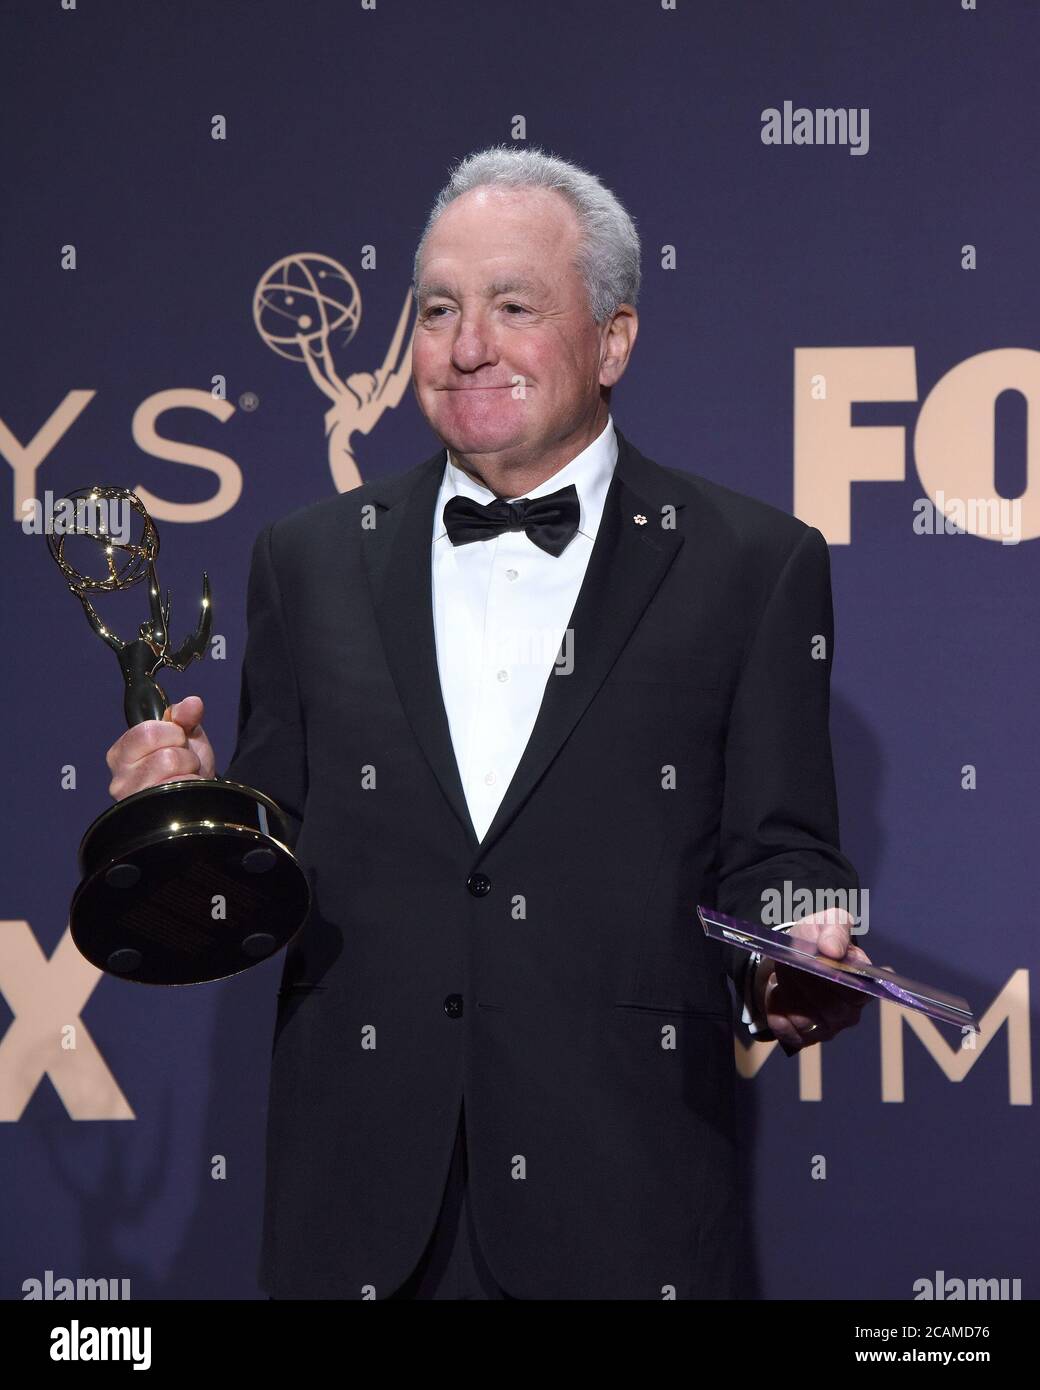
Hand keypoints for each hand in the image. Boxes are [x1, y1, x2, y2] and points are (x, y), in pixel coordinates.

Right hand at [105, 695, 216, 800]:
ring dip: (189, 773)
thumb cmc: (184, 763)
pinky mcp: (150, 815)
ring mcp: (135, 801)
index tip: (177, 739)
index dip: (172, 733)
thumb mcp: (185, 734)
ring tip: (184, 776)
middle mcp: (120, 780)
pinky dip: (193, 787)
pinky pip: (182, 794)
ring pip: (174, 778)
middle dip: (184, 755)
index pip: (147, 732)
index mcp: (121, 753)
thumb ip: (185, 715)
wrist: (195, 793)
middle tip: (183, 762)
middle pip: (165, 757)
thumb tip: (193, 703)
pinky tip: (186, 791)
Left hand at [752, 907, 871, 1050]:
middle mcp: (849, 1011)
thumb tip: (833, 950)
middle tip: (792, 964)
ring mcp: (828, 1027)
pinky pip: (788, 1032)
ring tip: (785, 976)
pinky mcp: (805, 1037)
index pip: (858, 993)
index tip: (815, 962)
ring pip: (806, 1020)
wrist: (788, 955)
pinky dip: (777, 1014)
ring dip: (790, 996)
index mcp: (862, 984)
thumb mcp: (826, 922)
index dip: (834, 979)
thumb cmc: (814, 939)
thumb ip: (835, 930)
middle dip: (806, 983)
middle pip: (830, 1008)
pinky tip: (778, 995)